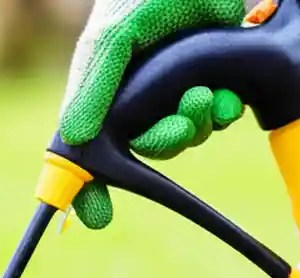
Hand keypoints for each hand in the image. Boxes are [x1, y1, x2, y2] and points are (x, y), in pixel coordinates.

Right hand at [59, 0, 247, 229]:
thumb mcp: (112, 39)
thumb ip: (93, 86)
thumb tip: (73, 137)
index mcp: (104, 94)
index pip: (89, 150)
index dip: (89, 188)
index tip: (96, 216)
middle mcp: (137, 100)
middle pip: (146, 149)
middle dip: (166, 142)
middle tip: (181, 126)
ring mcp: (173, 94)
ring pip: (183, 138)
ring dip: (196, 125)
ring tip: (205, 95)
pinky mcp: (210, 84)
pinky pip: (214, 120)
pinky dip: (222, 113)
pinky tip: (226, 94)